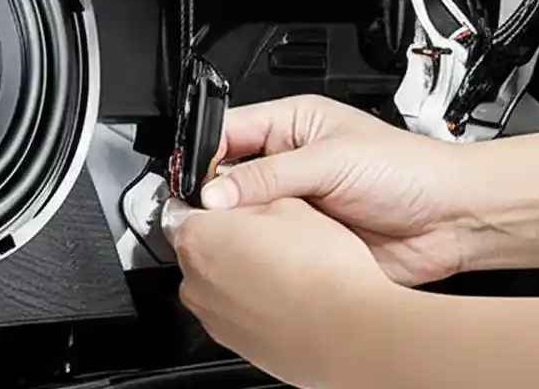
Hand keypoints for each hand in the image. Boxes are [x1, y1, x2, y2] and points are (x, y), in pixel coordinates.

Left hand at [166, 197, 397, 387]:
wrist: (347, 333)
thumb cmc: (321, 272)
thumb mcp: (291, 204)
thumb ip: (254, 195)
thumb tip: (247, 197)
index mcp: (199, 238)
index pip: (190, 207)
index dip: (222, 201)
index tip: (242, 203)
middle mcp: (195, 282)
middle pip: (203, 246)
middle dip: (232, 236)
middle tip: (274, 233)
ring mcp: (213, 318)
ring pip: (220, 281)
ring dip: (243, 271)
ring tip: (288, 267)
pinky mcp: (235, 343)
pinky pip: (237, 311)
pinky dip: (255, 302)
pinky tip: (290, 294)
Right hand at [199, 95, 469, 285]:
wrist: (452, 219)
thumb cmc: (410, 171)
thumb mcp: (331, 159)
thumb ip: (270, 175)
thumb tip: (215, 192)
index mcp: (292, 124)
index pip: (228, 132)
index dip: (203, 155)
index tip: (189, 183)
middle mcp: (290, 162)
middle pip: (229, 178)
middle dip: (215, 196)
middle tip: (206, 213)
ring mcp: (298, 204)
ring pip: (245, 218)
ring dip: (239, 227)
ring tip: (237, 233)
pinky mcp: (307, 241)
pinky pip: (269, 249)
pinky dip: (260, 255)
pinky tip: (260, 255)